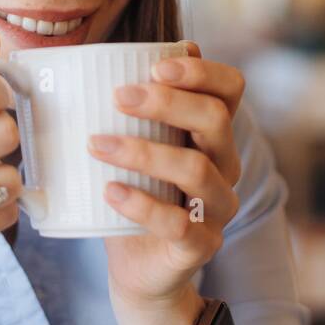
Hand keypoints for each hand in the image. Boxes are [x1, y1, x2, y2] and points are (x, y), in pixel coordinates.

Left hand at [87, 41, 243, 324]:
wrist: (138, 268)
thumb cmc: (134, 195)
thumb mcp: (133, 146)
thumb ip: (128, 107)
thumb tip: (93, 55)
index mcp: (214, 134)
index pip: (231, 88)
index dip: (201, 71)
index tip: (155, 65)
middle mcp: (226, 166)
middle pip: (217, 120)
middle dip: (168, 102)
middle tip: (120, 97)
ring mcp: (218, 208)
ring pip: (197, 170)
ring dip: (143, 151)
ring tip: (97, 144)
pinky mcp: (201, 246)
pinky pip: (180, 224)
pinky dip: (142, 204)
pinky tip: (111, 191)